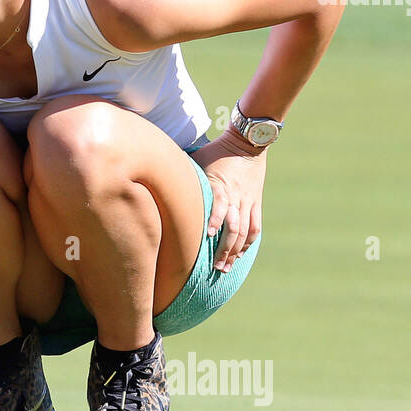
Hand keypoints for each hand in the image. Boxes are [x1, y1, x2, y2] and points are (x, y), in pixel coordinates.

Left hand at [190, 131, 266, 272]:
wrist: (248, 143)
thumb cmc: (217, 150)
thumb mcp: (198, 157)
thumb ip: (181, 169)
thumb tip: (155, 172)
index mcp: (221, 185)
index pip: (221, 205)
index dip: (216, 220)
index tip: (208, 235)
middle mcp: (236, 196)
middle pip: (234, 227)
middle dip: (226, 249)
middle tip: (216, 267)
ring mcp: (248, 201)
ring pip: (245, 231)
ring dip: (236, 251)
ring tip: (226, 267)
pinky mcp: (255, 202)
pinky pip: (255, 226)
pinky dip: (248, 242)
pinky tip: (241, 254)